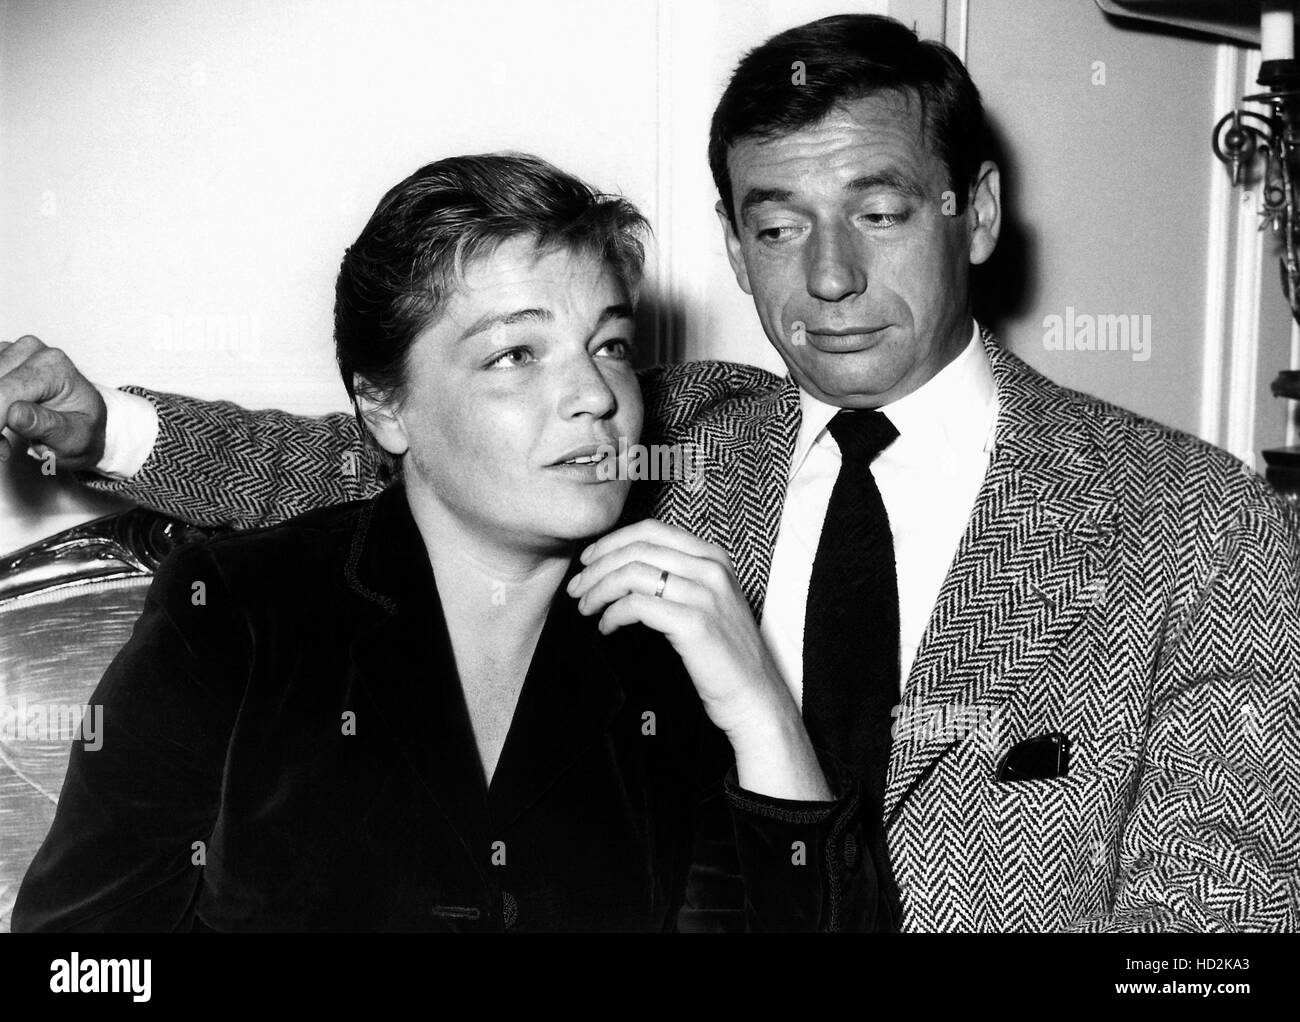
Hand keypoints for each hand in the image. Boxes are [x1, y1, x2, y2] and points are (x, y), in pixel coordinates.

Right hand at [0, 336, 106, 469]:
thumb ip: (47, 426)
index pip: (5, 393)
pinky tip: (0, 427)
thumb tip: (14, 414)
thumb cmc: (82, 430)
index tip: (0, 449)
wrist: (83, 423)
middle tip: (4, 449)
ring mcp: (11, 352)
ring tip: (5, 442)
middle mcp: (30, 350)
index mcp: (53, 366)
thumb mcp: (75, 438)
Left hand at [568, 519, 831, 800]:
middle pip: (637, 549)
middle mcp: (711, 568)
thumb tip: (623, 567)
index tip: (588, 560)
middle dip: (597, 566)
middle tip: (576, 588)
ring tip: (586, 608)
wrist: (754, 695)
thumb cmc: (723, 653)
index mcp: (713, 557)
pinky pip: (636, 605)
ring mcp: (705, 594)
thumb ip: (677, 578)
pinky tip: (606, 628)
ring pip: (632, 574)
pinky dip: (612, 614)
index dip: (612, 541)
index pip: (651, 530)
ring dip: (599, 590)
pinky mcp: (694, 623)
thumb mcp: (706, 601)